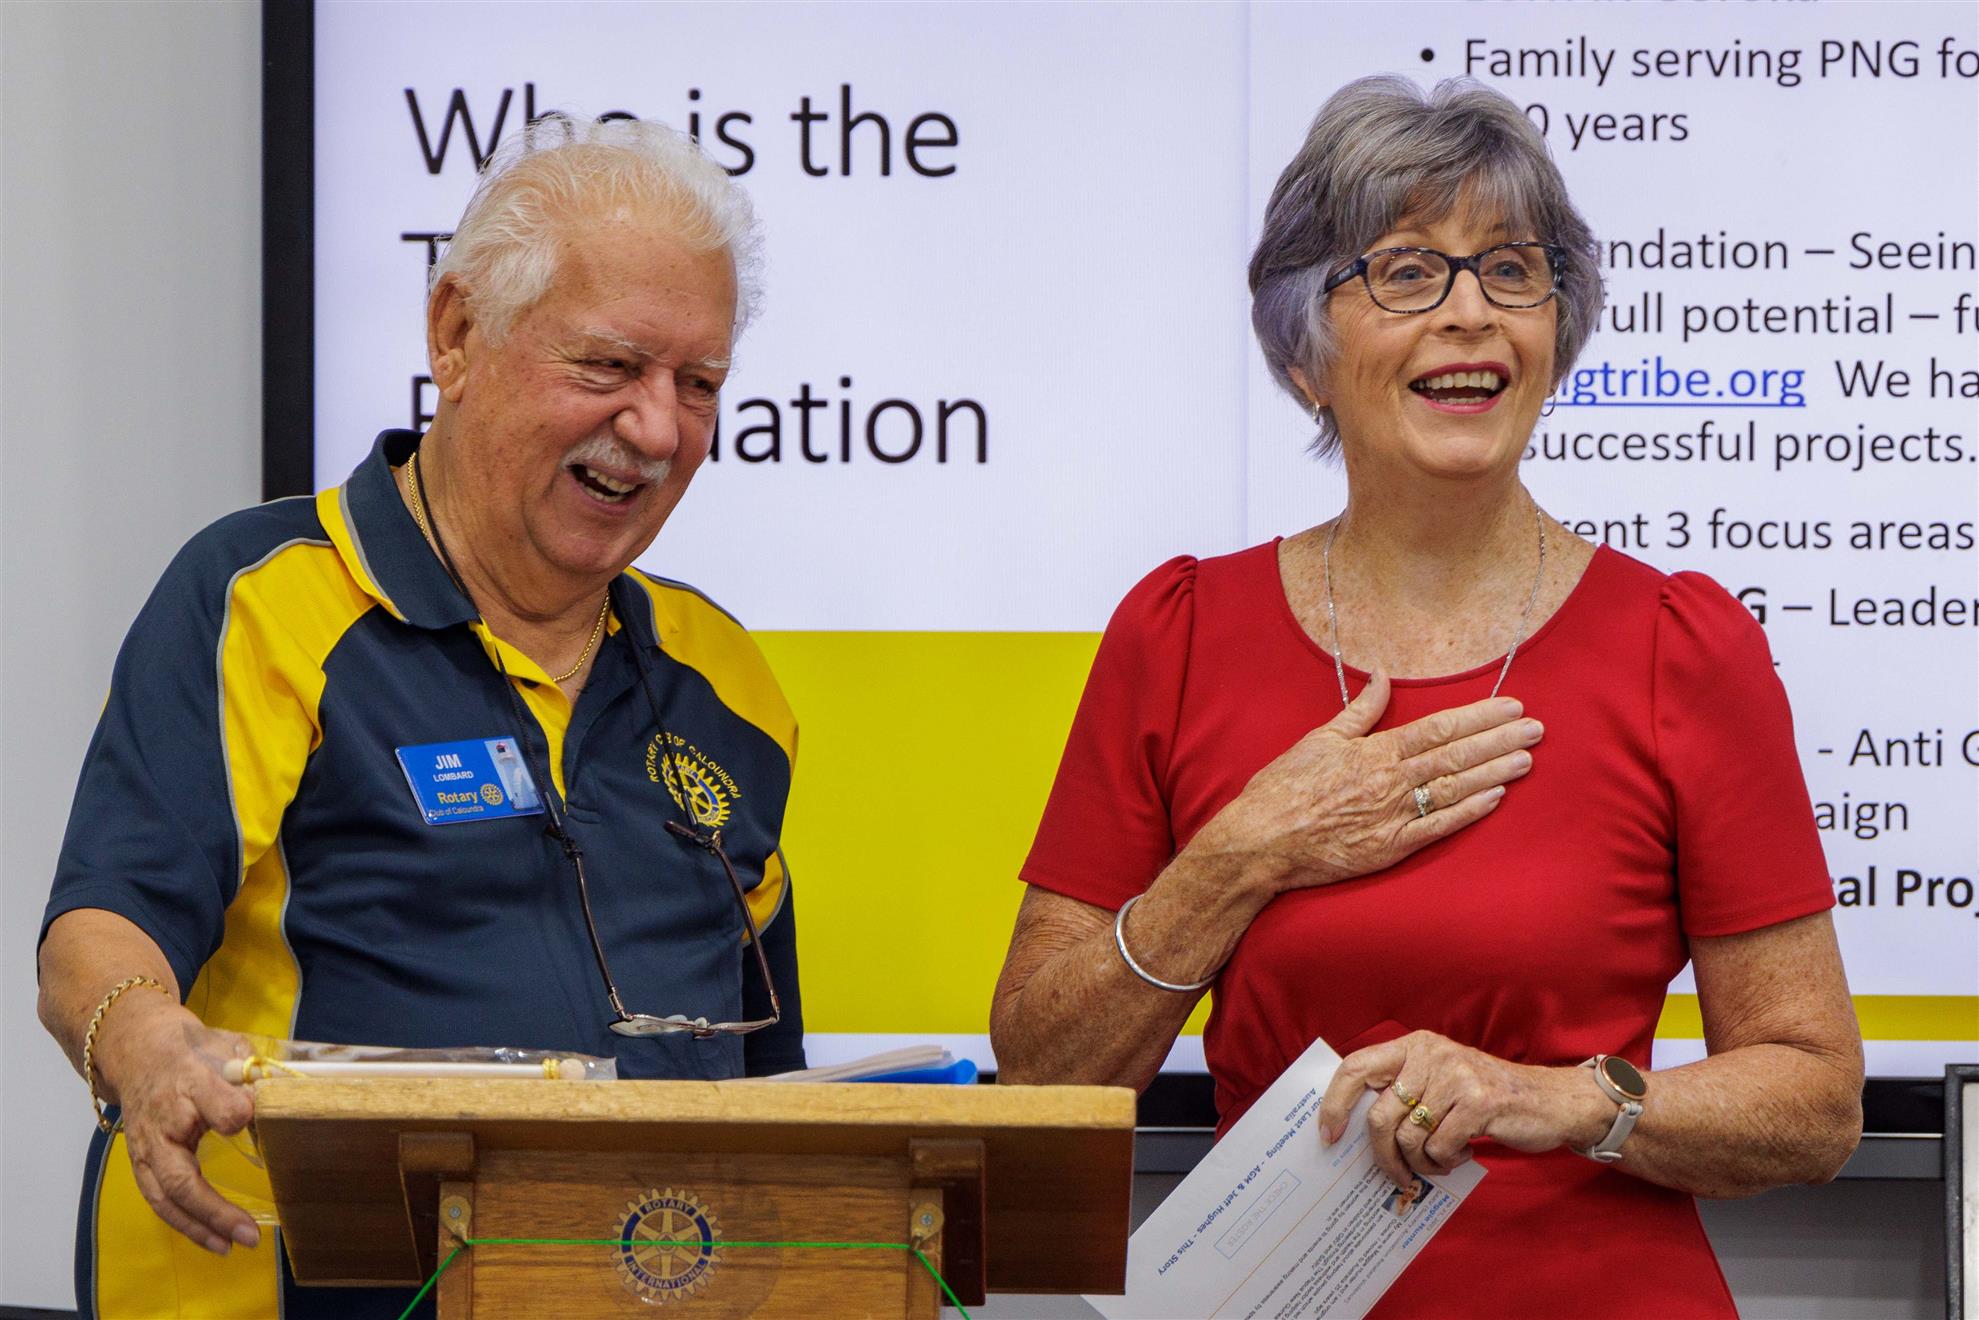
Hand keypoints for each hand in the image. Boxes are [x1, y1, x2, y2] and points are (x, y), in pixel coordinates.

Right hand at [92, 992, 259, 1253]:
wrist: (137, 1051)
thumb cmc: (190, 1051)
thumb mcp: (222, 1046)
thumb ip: (246, 1070)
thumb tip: (268, 1098)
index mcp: (185, 1082)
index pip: (211, 1099)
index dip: (233, 1110)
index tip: (253, 1115)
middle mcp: (161, 1124)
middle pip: (181, 1177)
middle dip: (215, 1209)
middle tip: (249, 1232)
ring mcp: (145, 1148)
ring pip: (167, 1198)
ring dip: (200, 1226)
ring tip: (232, 1246)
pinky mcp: (141, 1164)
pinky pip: (160, 1200)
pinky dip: (186, 1223)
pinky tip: (213, 1240)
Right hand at [1186, 670, 1542, 894]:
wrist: (1261, 840)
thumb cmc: (1284, 788)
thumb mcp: (1319, 738)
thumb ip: (1360, 710)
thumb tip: (1384, 676)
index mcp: (1375, 751)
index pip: (1439, 728)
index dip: (1479, 716)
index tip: (1511, 706)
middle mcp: (1391, 781)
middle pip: (1456, 755)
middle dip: (1500, 740)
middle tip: (1536, 729)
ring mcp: (1394, 816)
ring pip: (1455, 789)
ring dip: (1494, 773)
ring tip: (1526, 759)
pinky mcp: (1391, 847)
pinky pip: (1439, 828)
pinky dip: (1469, 812)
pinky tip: (1495, 799)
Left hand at [1317, 1030, 1603, 1184]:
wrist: (1550, 1100)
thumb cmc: (1486, 1097)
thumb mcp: (1440, 1078)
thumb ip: (1404, 1090)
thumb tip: (1355, 1128)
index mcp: (1415, 1045)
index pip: (1356, 1067)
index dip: (1335, 1103)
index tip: (1328, 1136)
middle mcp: (1432, 1054)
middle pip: (1380, 1116)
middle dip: (1382, 1156)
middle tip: (1394, 1175)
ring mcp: (1456, 1076)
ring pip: (1408, 1138)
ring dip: (1419, 1163)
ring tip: (1437, 1161)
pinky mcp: (1479, 1103)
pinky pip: (1439, 1147)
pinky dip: (1445, 1161)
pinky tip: (1460, 1154)